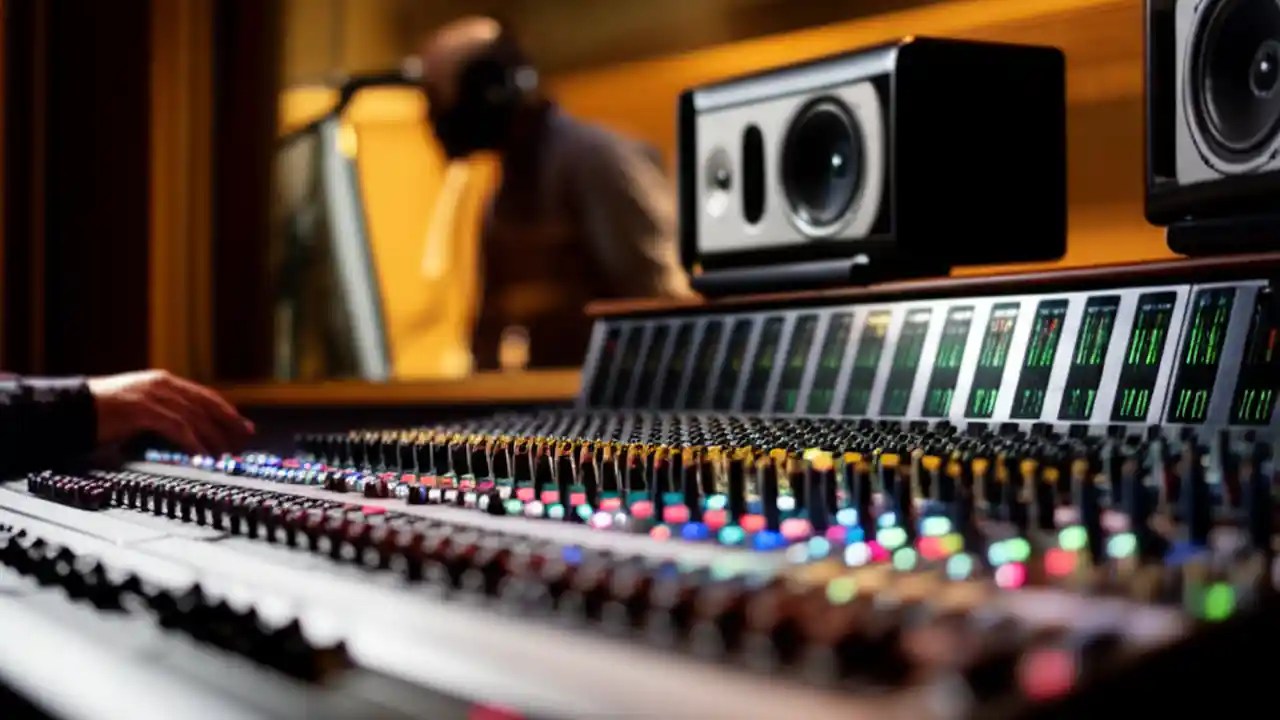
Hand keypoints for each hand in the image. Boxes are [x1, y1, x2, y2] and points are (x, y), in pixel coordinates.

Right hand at [87, 370, 253, 455]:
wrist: (70, 409)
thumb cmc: (103, 414)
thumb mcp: (141, 411)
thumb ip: (165, 417)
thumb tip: (191, 435)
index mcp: (164, 383)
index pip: (205, 396)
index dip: (227, 412)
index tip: (244, 427)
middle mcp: (163, 385)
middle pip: (206, 405)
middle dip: (229, 424)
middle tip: (246, 441)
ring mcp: (153, 396)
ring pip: (195, 417)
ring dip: (214, 438)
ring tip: (226, 456)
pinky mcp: (143, 410)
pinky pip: (177, 428)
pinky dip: (193, 443)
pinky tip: (203, 457)